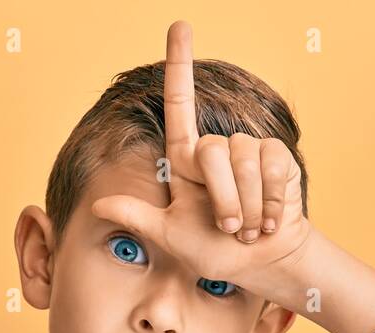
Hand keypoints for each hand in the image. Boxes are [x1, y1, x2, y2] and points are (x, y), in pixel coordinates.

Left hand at [89, 20, 313, 298]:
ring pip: (243, 163)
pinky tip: (271, 219)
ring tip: (250, 226)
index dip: (180, 64)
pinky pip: (272, 168)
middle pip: (213, 152)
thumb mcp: (171, 237)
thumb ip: (138, 218)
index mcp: (187, 161)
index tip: (180, 26)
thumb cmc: (216, 252)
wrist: (261, 263)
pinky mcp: (278, 158)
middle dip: (222, 200)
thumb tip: (96, 204)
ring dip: (248, 207)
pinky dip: (271, 202)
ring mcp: (249, 151)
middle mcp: (217, 150)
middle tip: (229, 228)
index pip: (180, 104)